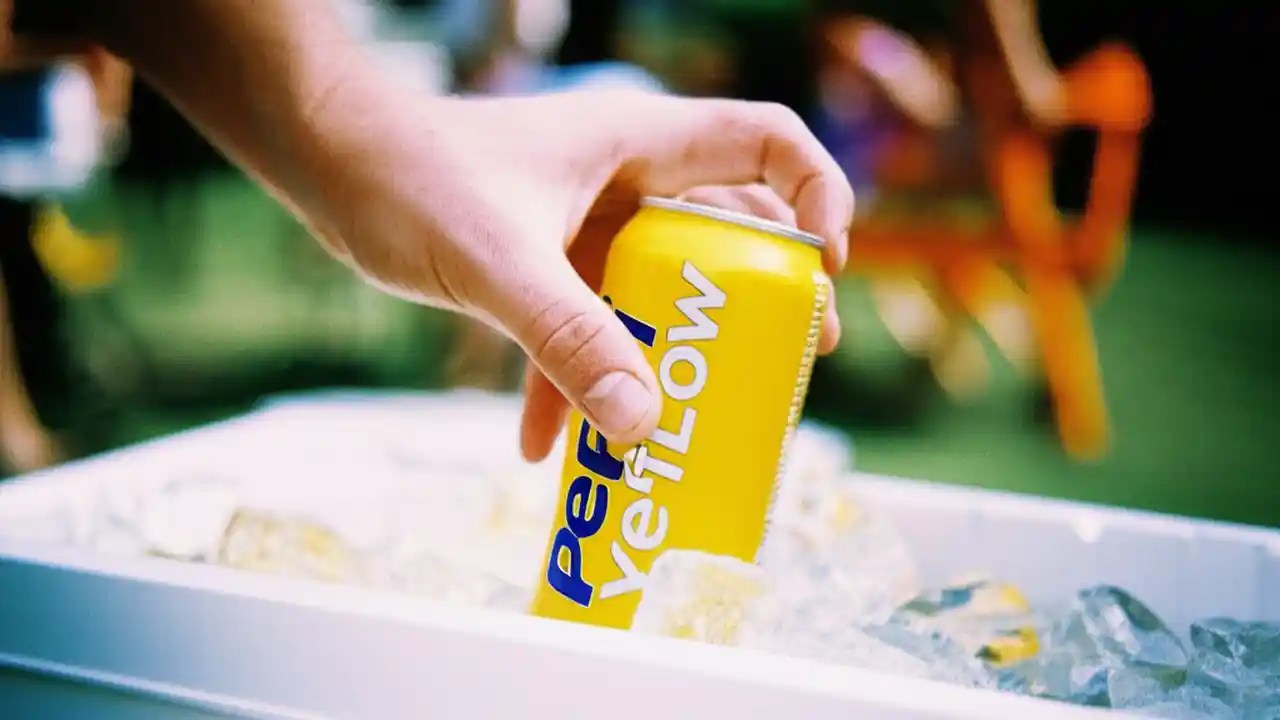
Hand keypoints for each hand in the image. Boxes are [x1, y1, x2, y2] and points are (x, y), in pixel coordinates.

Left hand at [300, 88, 854, 461]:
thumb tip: (642, 424)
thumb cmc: (406, 175)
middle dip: (760, 302)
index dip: (817, 195)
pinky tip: (546, 447)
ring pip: (659, 288)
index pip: (766, 144)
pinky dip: (574, 380)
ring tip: (689, 423)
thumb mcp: (497, 262)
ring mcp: (587, 221)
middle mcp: (626, 179)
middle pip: (730, 231)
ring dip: (670, 355)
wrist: (324, 161)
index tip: (824, 272)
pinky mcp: (546, 259)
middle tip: (787, 365)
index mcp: (638, 144)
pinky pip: (584, 323)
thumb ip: (566, 339)